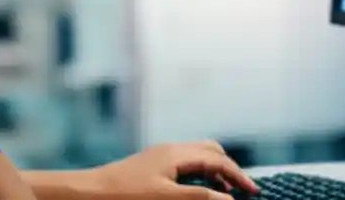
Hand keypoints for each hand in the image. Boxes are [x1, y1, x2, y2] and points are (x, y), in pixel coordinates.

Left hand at [90, 141, 258, 198]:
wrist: (90, 192)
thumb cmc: (126, 195)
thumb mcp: (167, 198)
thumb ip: (200, 198)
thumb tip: (229, 199)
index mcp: (176, 153)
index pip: (217, 159)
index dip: (238, 175)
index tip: (253, 192)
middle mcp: (171, 150)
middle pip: (210, 151)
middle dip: (228, 168)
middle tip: (241, 190)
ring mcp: (161, 157)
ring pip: (198, 157)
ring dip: (214, 173)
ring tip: (224, 194)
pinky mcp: (153, 167)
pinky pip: (185, 165)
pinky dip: (199, 176)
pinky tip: (198, 192)